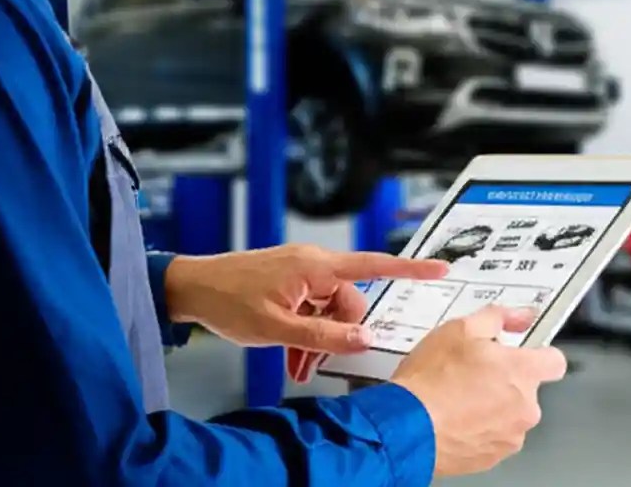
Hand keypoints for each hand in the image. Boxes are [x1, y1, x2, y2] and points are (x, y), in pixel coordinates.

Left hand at [165, 245, 447, 375]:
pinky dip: (306, 331)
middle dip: (339, 335)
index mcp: (315, 267)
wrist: (190, 288)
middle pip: (348, 301)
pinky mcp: (287, 281)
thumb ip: (322, 336)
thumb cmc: (227, 300)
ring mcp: (299, 271)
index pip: (373, 265)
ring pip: (327, 309)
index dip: (410, 270)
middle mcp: (312, 264)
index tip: (439, 269)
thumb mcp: (276, 328)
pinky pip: (310, 307)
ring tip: (297, 366)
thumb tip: (363, 339)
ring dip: (319, 338)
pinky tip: (291, 355)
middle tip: (313, 364)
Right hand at [390, 306, 567, 477]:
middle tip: (471, 372)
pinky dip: (477, 429)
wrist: (407, 426)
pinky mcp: (491, 458)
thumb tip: (519, 315)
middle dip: (504, 381)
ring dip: (491, 406)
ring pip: (508, 415)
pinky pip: (492, 438)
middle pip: (526, 389)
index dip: (539, 354)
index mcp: (522, 373)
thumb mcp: (460, 330)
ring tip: (457, 397)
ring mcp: (509, 437)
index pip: (555, 361)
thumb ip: (498, 318)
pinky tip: (453, 418)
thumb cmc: (430, 381)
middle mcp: (524, 408)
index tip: (522, 353)